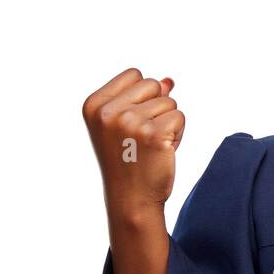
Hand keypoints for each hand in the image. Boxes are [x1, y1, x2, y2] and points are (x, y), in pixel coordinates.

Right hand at [82, 68, 184, 216]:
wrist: (131, 199)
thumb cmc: (128, 161)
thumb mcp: (124, 125)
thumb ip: (142, 98)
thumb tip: (169, 81)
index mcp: (94, 105)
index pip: (134, 74)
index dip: (142, 97)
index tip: (131, 123)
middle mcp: (108, 112)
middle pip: (153, 84)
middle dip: (157, 108)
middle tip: (143, 136)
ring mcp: (130, 122)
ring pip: (169, 101)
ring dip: (168, 123)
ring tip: (151, 145)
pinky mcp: (154, 134)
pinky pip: (180, 117)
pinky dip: (178, 134)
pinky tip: (163, 150)